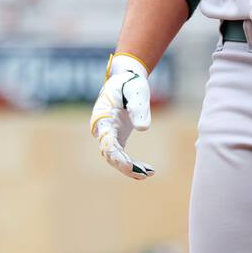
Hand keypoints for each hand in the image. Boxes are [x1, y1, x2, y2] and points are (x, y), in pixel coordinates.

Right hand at [90, 53, 154, 179]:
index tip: (129, 165)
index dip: (117, 156)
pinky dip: (132, 165)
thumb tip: (142, 129)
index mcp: (102, 117)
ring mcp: (108, 134)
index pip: (107, 141)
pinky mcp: (116, 137)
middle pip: (109, 154)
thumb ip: (139, 108)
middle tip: (145, 174)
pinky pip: (121, 156)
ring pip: (114, 158)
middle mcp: (101, 129)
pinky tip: (147, 171)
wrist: (125, 78)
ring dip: (130, 168)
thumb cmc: (129, 83)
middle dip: (125, 166)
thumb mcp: (136, 91)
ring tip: (149, 173)